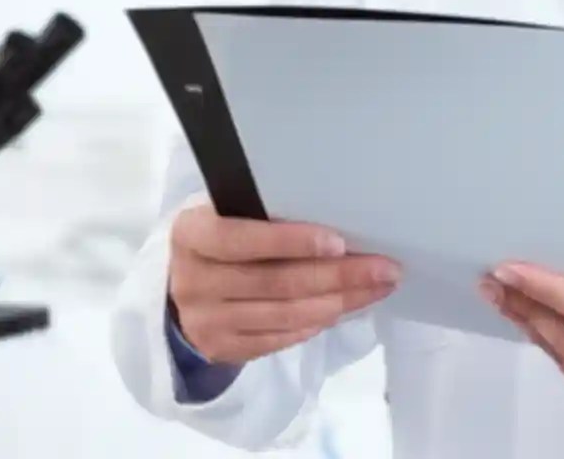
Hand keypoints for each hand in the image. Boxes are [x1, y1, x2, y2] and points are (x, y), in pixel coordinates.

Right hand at [169, 201, 400, 363]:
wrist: (179, 287)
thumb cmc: (221, 237)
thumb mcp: (227, 215)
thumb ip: (265, 216)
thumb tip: (339, 221)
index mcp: (192, 234)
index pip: (241, 239)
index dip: (291, 241)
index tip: (338, 242)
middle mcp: (194, 281)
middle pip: (276, 282)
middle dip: (337, 275)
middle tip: (384, 268)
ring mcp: (206, 321)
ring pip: (285, 315)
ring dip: (339, 302)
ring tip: (377, 288)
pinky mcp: (223, 349)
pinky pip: (280, 339)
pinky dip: (318, 323)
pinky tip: (345, 308)